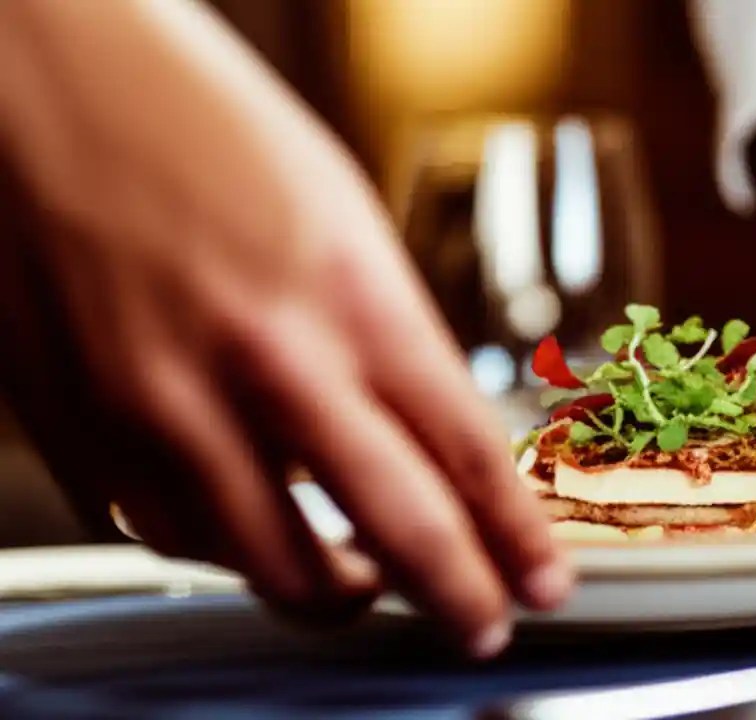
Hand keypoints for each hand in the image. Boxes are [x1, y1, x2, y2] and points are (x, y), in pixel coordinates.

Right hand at [0, 0, 569, 655]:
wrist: (34, 78)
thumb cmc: (199, 127)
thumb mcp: (337, 215)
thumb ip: (383, 334)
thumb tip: (429, 437)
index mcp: (347, 290)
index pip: (466, 450)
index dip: (517, 537)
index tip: (542, 582)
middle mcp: (261, 356)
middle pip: (393, 527)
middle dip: (458, 598)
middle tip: (483, 626)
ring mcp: (158, 401)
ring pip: (267, 563)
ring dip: (331, 589)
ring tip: (359, 582)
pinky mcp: (76, 426)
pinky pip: (169, 533)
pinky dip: (225, 546)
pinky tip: (249, 526)